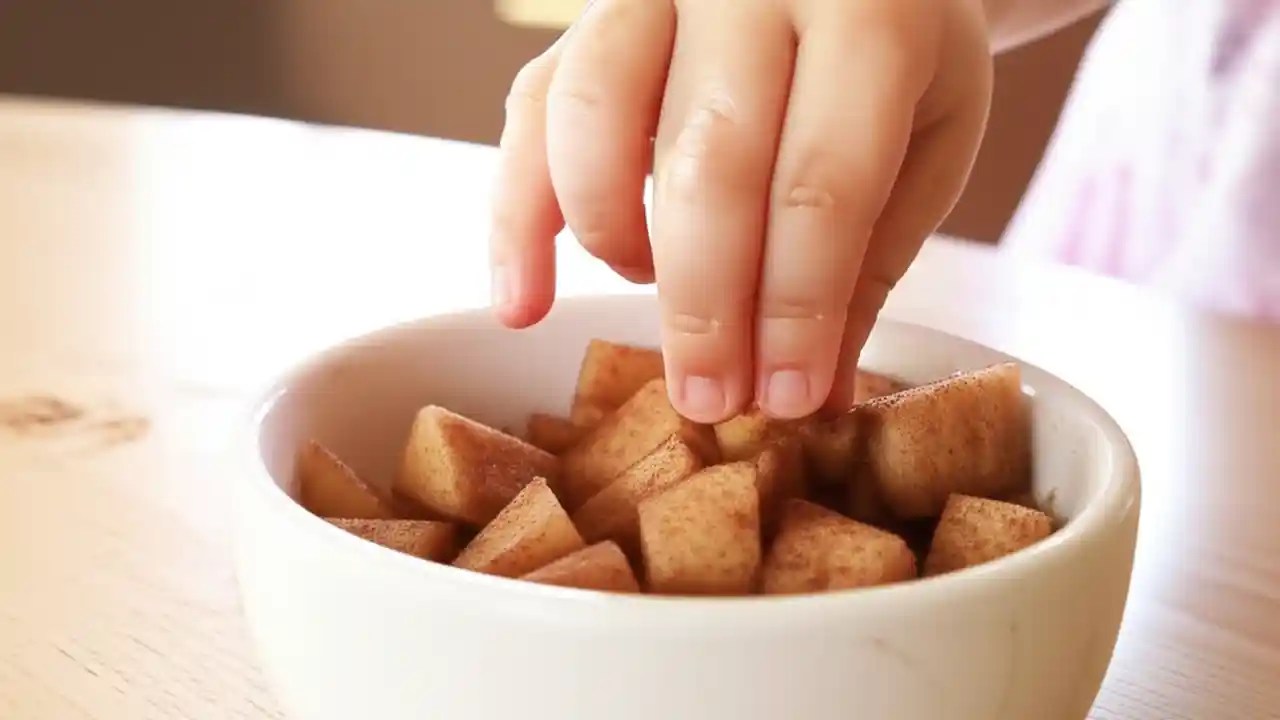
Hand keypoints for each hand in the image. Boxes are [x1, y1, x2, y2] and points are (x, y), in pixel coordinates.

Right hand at [489, 0, 992, 422]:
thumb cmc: (899, 50)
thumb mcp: (929, 139)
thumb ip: (867, 258)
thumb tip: (812, 395)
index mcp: (868, 15)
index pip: (819, 185)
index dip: (798, 309)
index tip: (790, 399)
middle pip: (707, 164)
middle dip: (704, 305)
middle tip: (709, 399)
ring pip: (595, 118)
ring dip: (611, 239)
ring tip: (644, 297)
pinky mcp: (589, 13)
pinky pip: (533, 108)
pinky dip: (516, 214)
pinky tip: (522, 301)